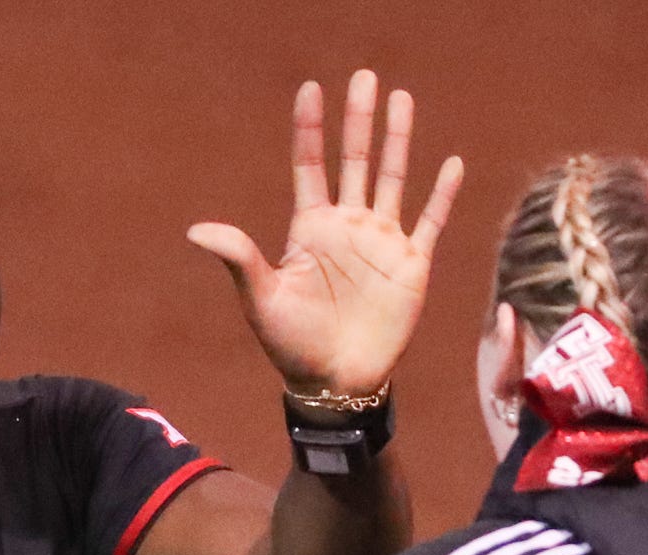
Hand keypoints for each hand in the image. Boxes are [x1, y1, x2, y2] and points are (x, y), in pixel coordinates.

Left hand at [189, 70, 464, 396]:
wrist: (336, 384)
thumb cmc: (292, 346)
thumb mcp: (261, 299)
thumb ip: (240, 259)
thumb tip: (197, 231)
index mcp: (310, 229)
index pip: (310, 166)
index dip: (310, 129)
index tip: (311, 89)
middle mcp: (348, 226)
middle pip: (355, 160)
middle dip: (359, 120)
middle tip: (365, 77)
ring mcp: (381, 243)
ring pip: (393, 178)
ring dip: (398, 140)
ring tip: (401, 99)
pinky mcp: (411, 266)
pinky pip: (430, 221)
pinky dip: (441, 193)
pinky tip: (451, 162)